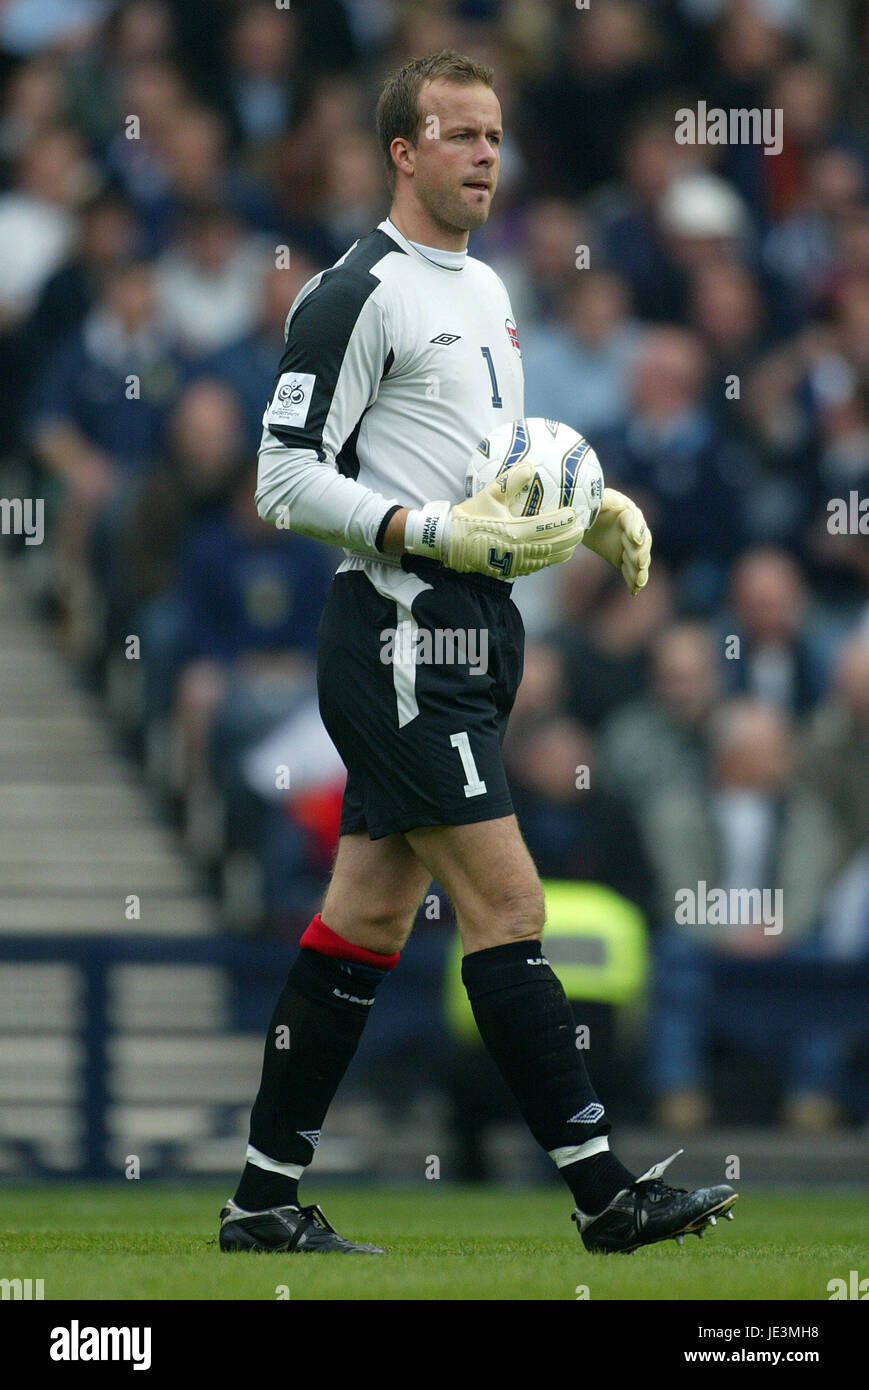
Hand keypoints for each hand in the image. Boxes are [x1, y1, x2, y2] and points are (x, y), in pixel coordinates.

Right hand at [405, 460, 582, 578]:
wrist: (449, 544)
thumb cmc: (468, 517)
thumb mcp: (488, 495)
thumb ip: (510, 480)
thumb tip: (530, 465)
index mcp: (514, 531)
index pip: (547, 526)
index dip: (563, 521)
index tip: (574, 512)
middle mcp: (518, 550)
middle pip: (553, 545)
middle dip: (571, 538)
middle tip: (582, 528)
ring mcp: (516, 563)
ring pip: (548, 559)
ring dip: (564, 551)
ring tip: (574, 543)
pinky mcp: (511, 570)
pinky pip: (537, 566)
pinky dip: (549, 559)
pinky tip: (555, 553)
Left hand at [581, 487, 650, 593]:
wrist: (582, 519)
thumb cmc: (588, 505)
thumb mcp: (592, 500)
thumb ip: (599, 501)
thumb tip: (599, 501)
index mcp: (626, 511)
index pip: (634, 520)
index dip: (635, 529)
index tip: (635, 539)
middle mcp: (633, 529)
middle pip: (641, 542)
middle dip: (640, 553)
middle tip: (638, 563)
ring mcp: (630, 546)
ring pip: (639, 559)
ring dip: (639, 570)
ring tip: (638, 582)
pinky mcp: (623, 558)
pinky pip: (630, 570)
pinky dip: (633, 581)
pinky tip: (634, 591)